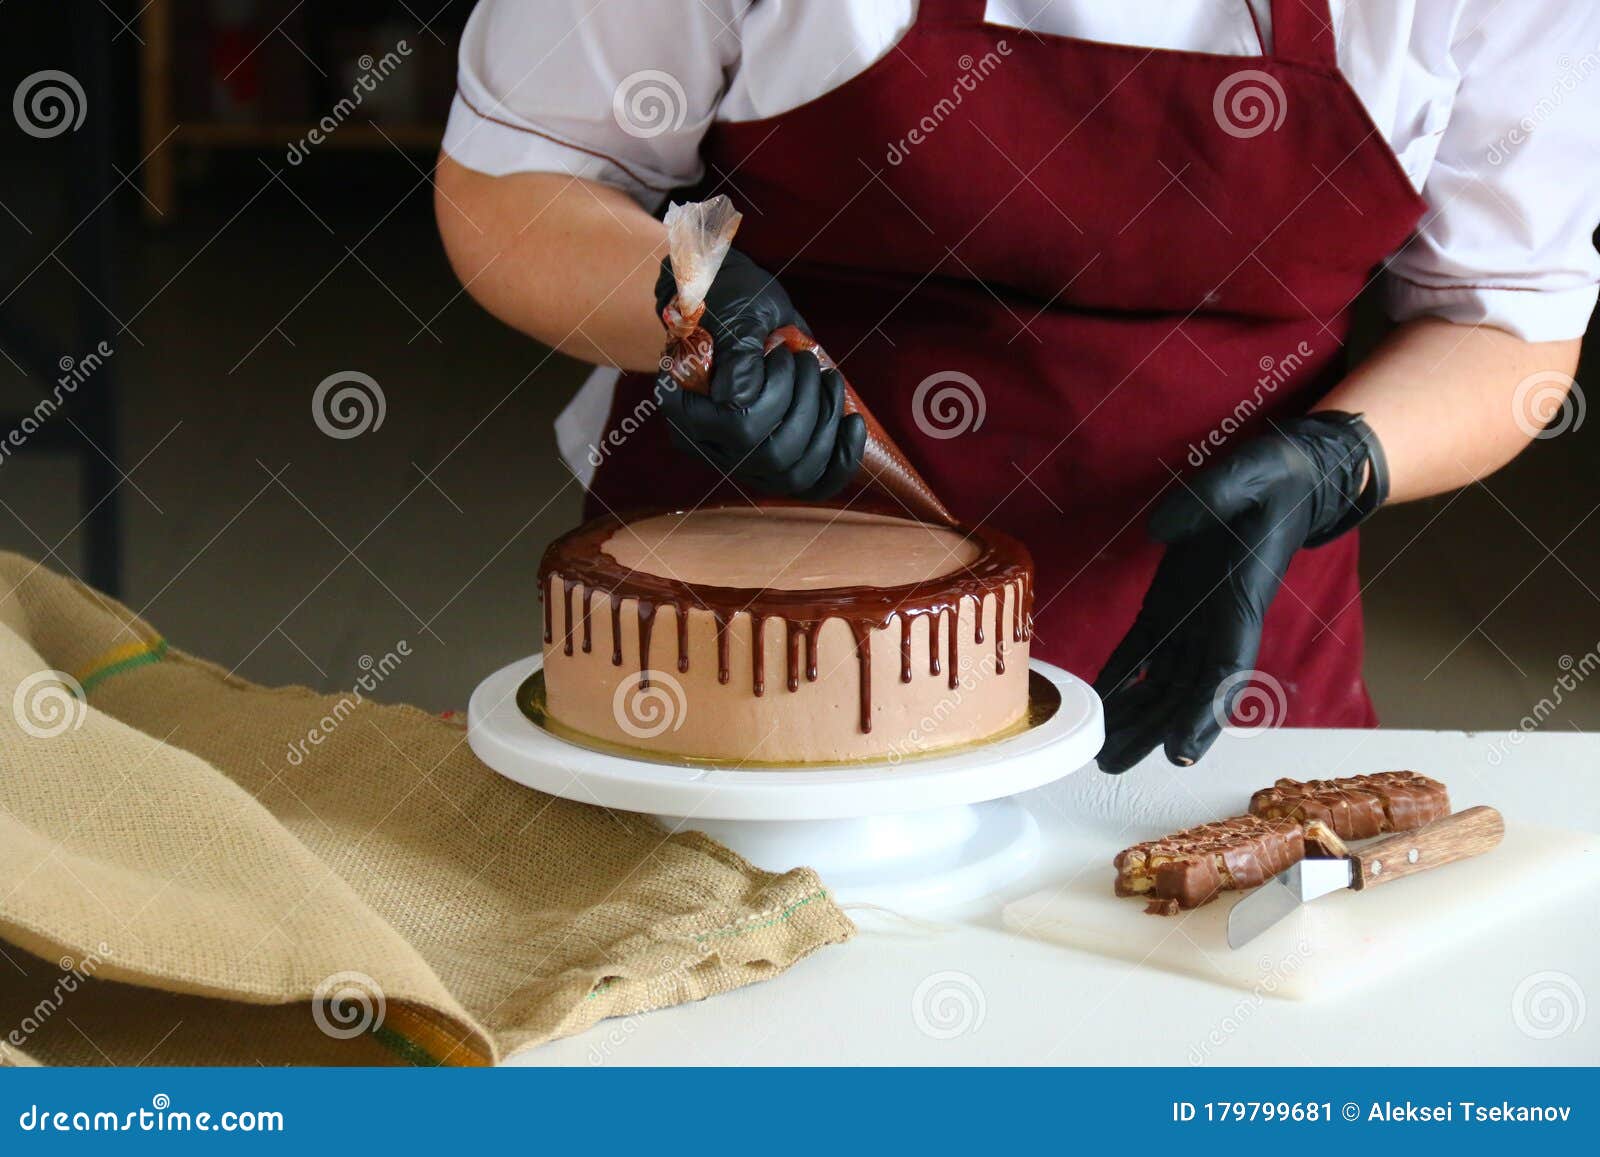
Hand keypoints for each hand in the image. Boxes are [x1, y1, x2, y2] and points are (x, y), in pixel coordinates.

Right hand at [655, 251, 865, 497]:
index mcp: (684, 406)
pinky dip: (841, 459)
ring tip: (828, 380)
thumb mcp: (738, 313)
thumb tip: (747, 396)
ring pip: (795, 475)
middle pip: (773, 457)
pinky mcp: (769, 464)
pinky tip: (853, 423)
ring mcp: (738, 461)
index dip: (777, 392)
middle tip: (810, 364)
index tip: (780, 353)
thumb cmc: (734, 301)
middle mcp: (705, 444)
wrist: (732, 304)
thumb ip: (740, 351)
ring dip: (826, 424)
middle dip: (809, 407)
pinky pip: (811, 485)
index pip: (740, 425)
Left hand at [1093, 412, 1385, 773]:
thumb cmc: (1272, 479)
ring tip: (1099, 749)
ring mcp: (1193, 615)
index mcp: (1240, 602)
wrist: (1284, 477)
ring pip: (1163, 678)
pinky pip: (1144, 647)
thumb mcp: (1249, 475)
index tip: (1180, 751)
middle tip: (1112, 765)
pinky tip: (1098, 699)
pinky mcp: (1171, 601)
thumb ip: (1210, 500)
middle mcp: (1217, 621)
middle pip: (1185, 690)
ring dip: (1133, 714)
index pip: (1223, 670)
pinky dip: (1121, 675)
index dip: (1201, 713)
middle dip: (1152, 730)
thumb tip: (1162, 528)